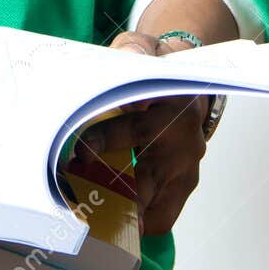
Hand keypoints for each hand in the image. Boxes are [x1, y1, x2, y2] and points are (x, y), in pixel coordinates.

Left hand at [72, 31, 207, 236]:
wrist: (187, 83)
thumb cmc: (157, 68)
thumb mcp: (143, 46)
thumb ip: (132, 49)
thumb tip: (124, 57)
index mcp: (174, 102)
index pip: (139, 125)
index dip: (108, 139)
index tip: (83, 150)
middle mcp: (184, 139)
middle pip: (148, 175)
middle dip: (113, 190)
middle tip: (81, 198)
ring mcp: (187, 166)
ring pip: (156, 203)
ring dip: (124, 214)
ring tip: (91, 220)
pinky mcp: (184, 185)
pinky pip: (164, 216)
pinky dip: (138, 223)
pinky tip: (112, 222)